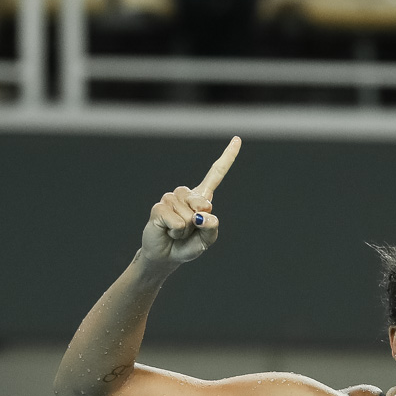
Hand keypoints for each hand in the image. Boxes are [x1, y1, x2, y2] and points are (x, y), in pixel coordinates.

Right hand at [141, 136, 239, 266]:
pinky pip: (177, 222)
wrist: (167, 255)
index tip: (237, 139)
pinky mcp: (158, 207)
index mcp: (202, 197)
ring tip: (178, 232)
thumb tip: (202, 214)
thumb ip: (212, 228)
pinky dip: (176, 232)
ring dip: (186, 230)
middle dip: (199, 221)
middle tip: (189, 230)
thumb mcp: (208, 239)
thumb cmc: (189, 245)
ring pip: (188, 215)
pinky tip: (169, 231)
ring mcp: (170, 199)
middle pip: (203, 203)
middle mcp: (186, 194)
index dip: (227, 157)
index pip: (216, 174)